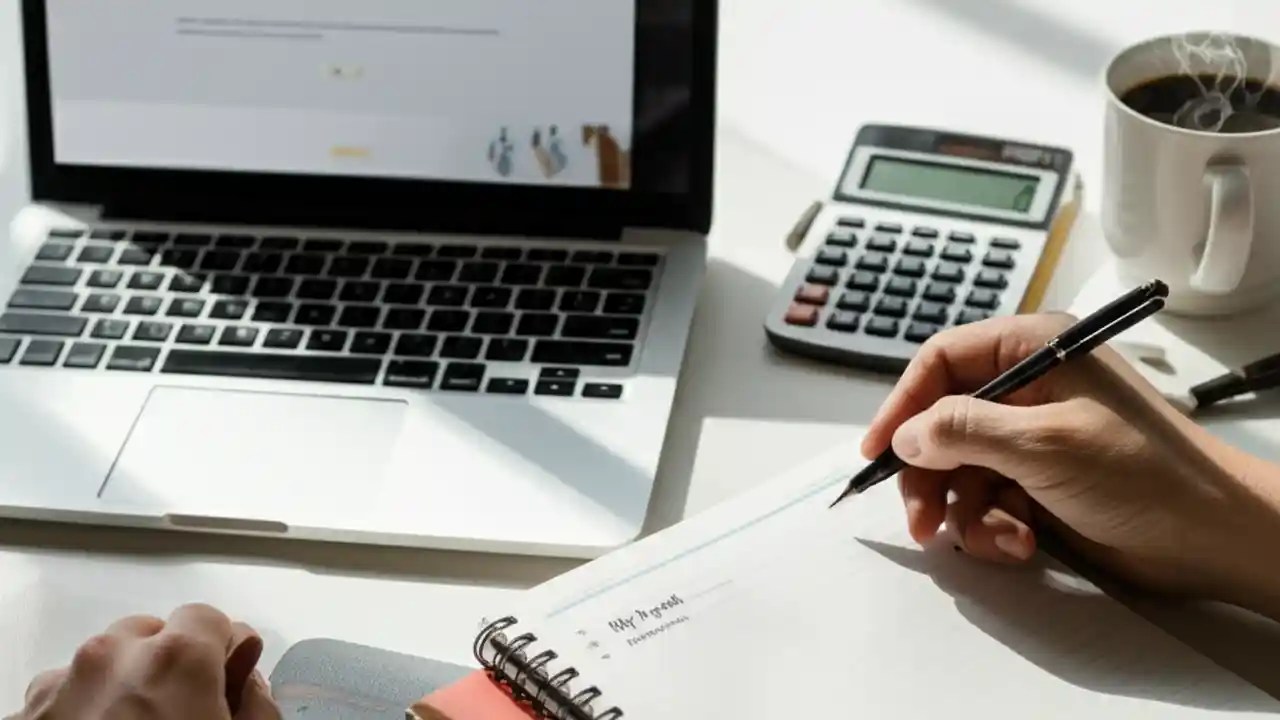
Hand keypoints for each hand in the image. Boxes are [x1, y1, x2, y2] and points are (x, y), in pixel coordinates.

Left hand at [10, 604, 279, 719]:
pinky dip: (78, 713)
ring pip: (100, 664)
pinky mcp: (23, 717)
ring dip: (121, 688)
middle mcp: (112, 658)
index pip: (211, 618)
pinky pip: (58, 697)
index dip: (226, 650)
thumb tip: (249, 686)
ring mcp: (58, 689)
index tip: (232, 677)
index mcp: (177, 658)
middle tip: (183, 712)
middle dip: (170, 665)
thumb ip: (258, 705)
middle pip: (151, 635)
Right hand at [862, 314, 1279, 617]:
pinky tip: (1023, 544)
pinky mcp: (1039, 483)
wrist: (1213, 538)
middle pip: (940, 423)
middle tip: (921, 520)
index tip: (876, 452)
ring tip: (996, 539)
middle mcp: (1028, 388)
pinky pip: (986, 501)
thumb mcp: (1044, 445)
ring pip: (958, 471)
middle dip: (929, 476)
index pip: (941, 361)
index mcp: (1035, 351)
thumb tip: (904, 436)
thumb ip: (964, 432)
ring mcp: (1032, 438)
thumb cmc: (1144, 474)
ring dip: (965, 511)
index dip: (902, 405)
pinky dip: (994, 527)